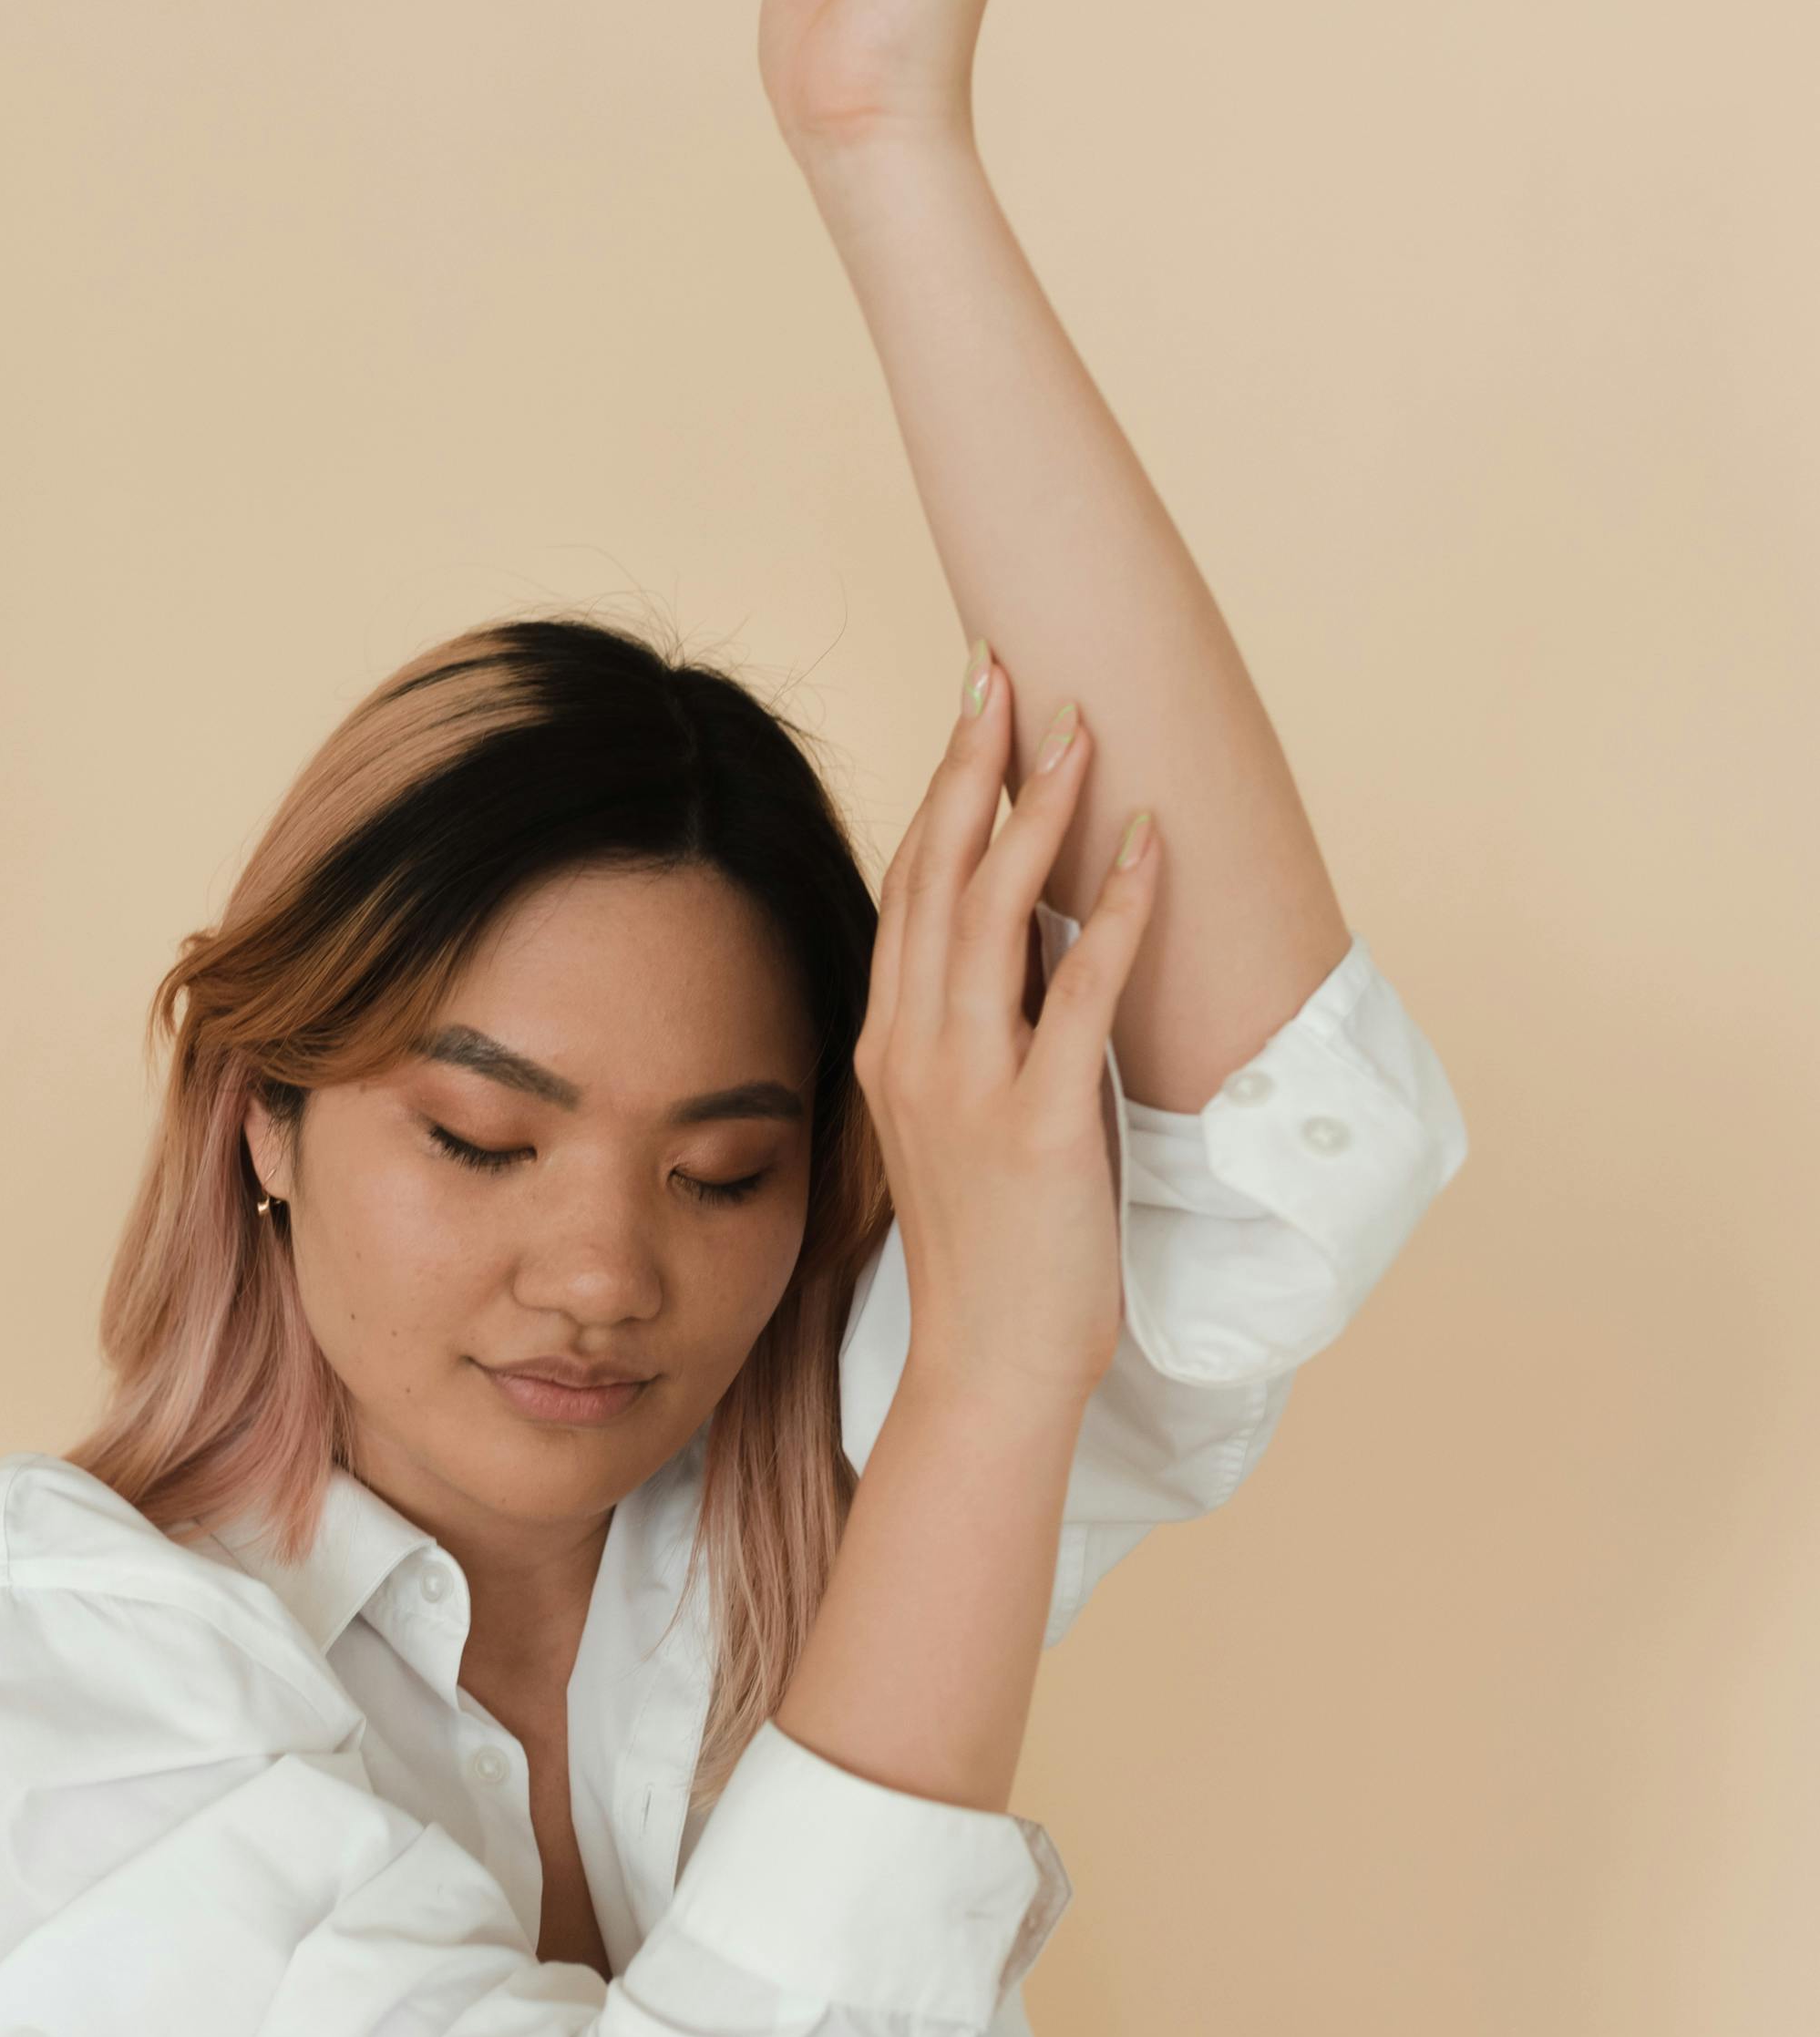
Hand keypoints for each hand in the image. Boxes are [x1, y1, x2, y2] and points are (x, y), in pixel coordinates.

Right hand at [854, 648, 1158, 1415]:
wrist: (989, 1366)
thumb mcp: (965, 1121)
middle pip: (935, 873)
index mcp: (890, 1044)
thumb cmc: (995, 1251)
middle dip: (972, 763)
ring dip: (1038, 813)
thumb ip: (981, 1033)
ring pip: (991, 914)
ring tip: (1078, 730)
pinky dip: (1113, 912)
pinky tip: (1146, 847)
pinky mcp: (1037, 1126)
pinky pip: (1078, 996)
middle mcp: (913, 1050)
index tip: (972, 706)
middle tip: (1006, 669)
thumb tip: (1037, 947)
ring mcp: (966, 1086)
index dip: (939, 787)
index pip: (908, 886)